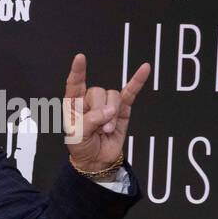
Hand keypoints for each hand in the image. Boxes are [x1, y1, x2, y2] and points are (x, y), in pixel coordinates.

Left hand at [62, 53, 150, 171]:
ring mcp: (106, 104)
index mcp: (73, 104)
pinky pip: (130, 92)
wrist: (96, 160)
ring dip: (112, 116)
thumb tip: (111, 111)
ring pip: (113, 96)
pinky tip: (144, 68)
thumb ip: (91, 120)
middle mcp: (89, 101)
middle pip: (98, 92)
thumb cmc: (81, 146)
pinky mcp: (122, 109)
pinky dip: (137, 81)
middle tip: (99, 129)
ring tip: (106, 130)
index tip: (80, 58)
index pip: (74, 84)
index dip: (77, 72)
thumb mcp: (78, 135)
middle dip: (100, 111)